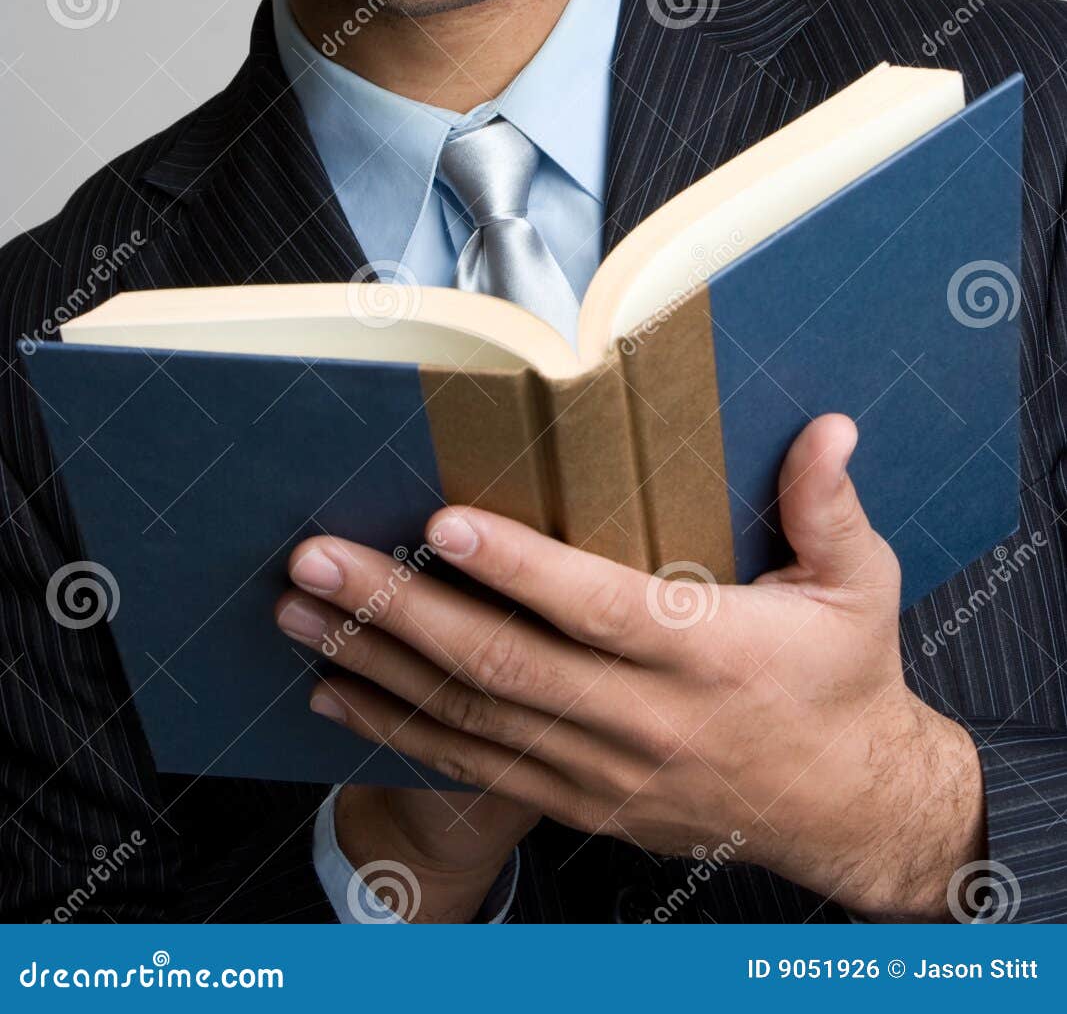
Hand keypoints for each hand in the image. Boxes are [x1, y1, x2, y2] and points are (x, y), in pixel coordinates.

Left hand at [278, 415, 984, 920]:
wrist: (849, 810)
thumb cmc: (843, 684)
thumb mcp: (859, 588)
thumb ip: (830, 506)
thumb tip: (830, 429)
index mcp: (709, 656)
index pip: (596, 608)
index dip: (517, 566)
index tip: (443, 522)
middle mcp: (645, 720)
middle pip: (505, 665)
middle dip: (401, 609)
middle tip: (319, 561)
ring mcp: (605, 771)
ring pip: (473, 720)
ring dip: (379, 665)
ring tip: (303, 614)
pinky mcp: (581, 800)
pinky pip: (476, 769)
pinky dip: (401, 731)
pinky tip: (340, 693)